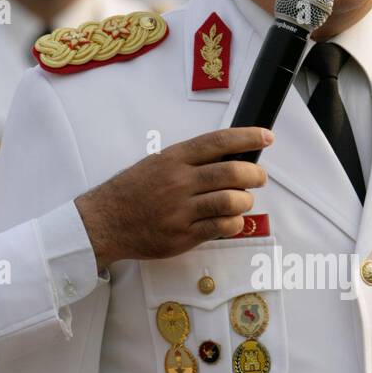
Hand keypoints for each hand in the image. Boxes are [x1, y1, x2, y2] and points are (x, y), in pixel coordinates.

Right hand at [74, 126, 273, 269]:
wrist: (106, 222)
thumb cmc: (133, 191)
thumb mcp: (158, 163)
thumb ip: (190, 161)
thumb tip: (230, 158)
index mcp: (174, 159)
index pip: (218, 142)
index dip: (246, 137)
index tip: (266, 137)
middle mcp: (179, 182)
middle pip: (231, 173)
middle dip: (254, 174)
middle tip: (259, 177)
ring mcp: (181, 210)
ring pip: (231, 201)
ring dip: (246, 201)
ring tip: (243, 201)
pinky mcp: (183, 235)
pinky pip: (221, 227)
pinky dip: (235, 223)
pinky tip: (232, 220)